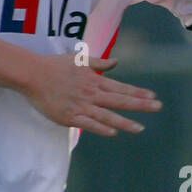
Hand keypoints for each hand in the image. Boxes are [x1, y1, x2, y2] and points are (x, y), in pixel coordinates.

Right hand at [20, 51, 161, 135]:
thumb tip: (116, 62)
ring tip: (140, 128)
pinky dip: (101, 128)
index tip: (153, 97)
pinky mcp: (70, 117)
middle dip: (140, 105)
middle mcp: (91, 93)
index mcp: (95, 80)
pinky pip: (88, 124)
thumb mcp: (79, 59)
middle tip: (158, 108)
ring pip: (107, 115)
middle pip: (119, 101)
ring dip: (125, 122)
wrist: (33, 74)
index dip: (138, 93)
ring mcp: (81, 106)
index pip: (121, 88)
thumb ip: (99, 62)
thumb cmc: (55, 66)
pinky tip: (113, 132)